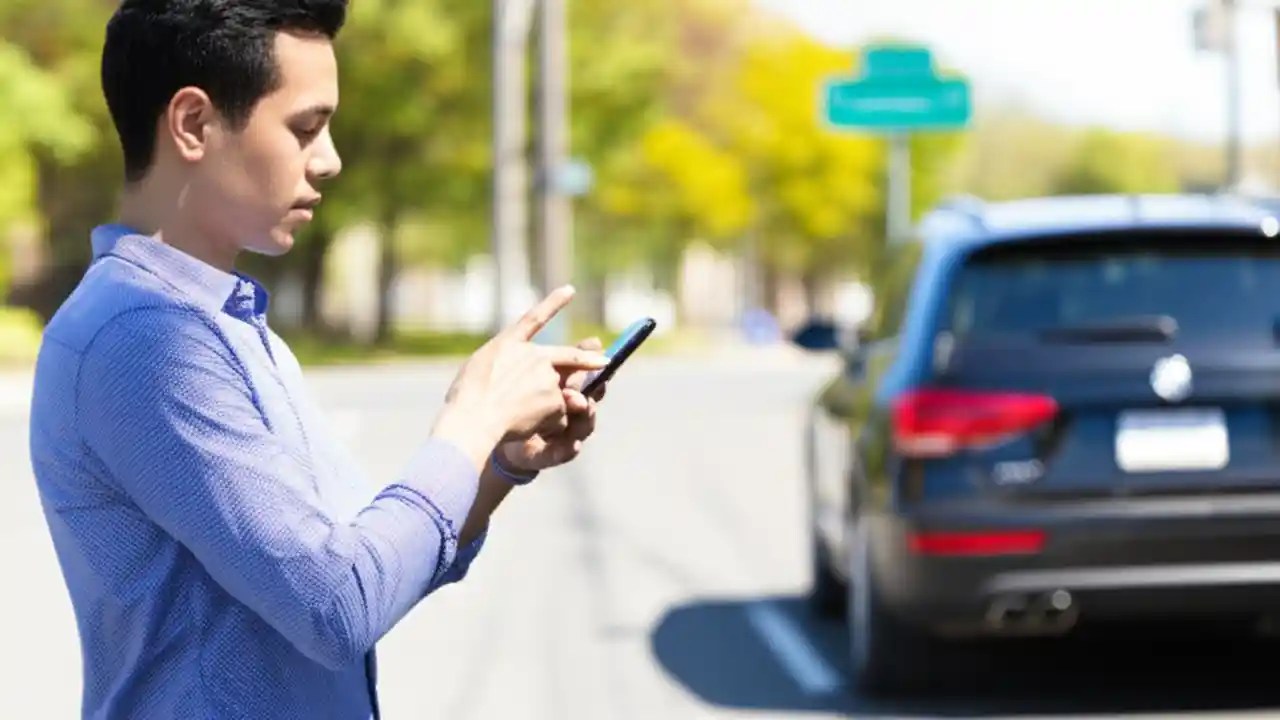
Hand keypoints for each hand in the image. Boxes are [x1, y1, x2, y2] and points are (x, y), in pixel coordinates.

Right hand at [432, 287, 607, 465]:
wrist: (474, 417)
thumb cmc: (467, 396)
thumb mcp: (480, 365)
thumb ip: (503, 361)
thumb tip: (515, 368)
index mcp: (510, 344)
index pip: (536, 318)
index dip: (554, 303)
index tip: (570, 290)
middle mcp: (535, 356)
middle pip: (569, 356)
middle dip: (589, 358)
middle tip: (604, 359)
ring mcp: (548, 377)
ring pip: (558, 393)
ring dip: (548, 407)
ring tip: (521, 418)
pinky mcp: (556, 400)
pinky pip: (558, 415)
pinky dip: (547, 424)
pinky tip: (526, 426)